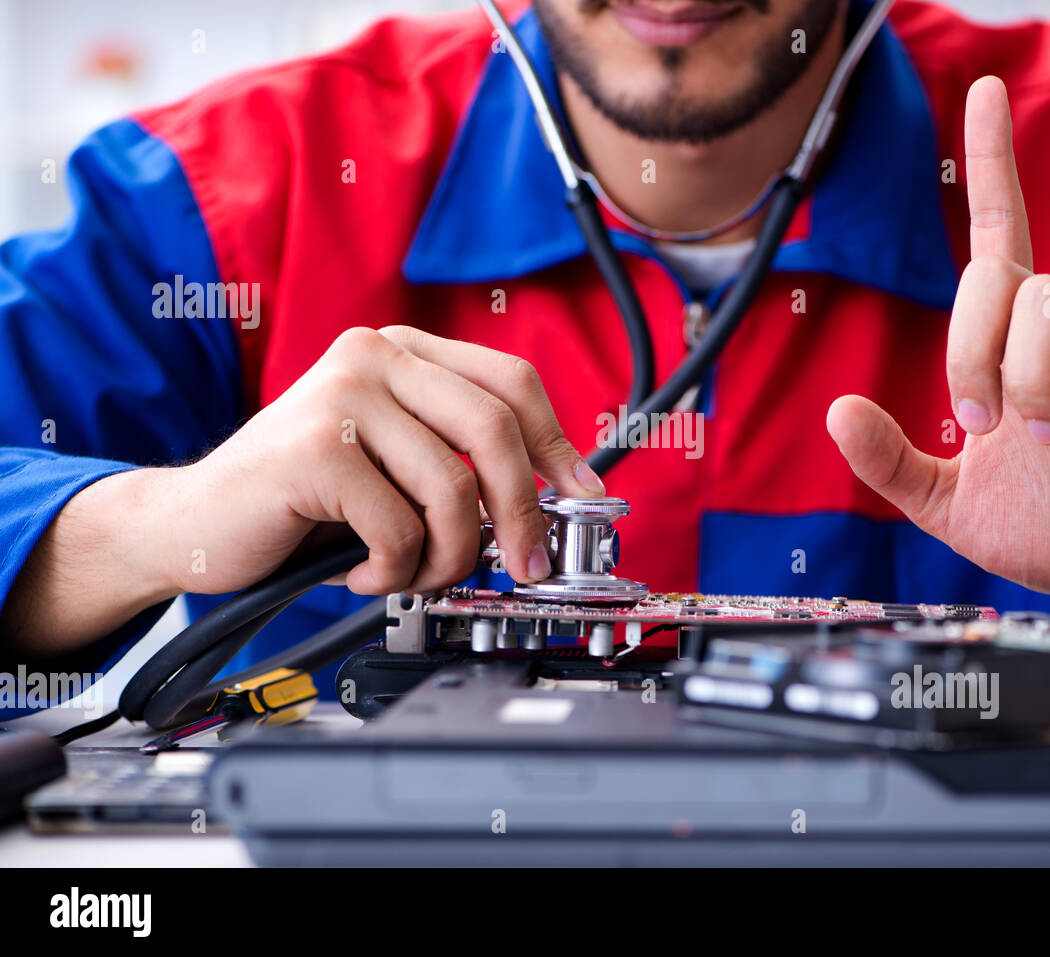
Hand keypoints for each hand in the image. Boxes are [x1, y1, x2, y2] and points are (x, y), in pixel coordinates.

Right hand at [170, 326, 603, 594]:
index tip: (582, 495)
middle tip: (525, 563)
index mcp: (401, 352)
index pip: (510, 384)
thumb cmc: (304, 504)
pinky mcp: (315, 449)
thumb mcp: (397, 469)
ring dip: (446, 557)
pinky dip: (393, 571)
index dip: (556, 445)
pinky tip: (362, 572)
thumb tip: (554, 500)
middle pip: (495, 430)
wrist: (194, 524)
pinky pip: (399, 528)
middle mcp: (373, 357)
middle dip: (522, 513)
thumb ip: (461, 465)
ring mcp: (341, 396)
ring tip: (412, 574)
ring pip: (453, 490)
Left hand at [826, 76, 1049, 626]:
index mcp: (1013, 349)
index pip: (1000, 237)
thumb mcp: (945, 503)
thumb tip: (837, 411)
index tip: (984, 94)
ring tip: (1034, 438)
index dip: (990, 165)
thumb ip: (891, 462)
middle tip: (978, 423)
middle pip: (1004, 279)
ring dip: (1022, 380)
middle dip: (968, 351)